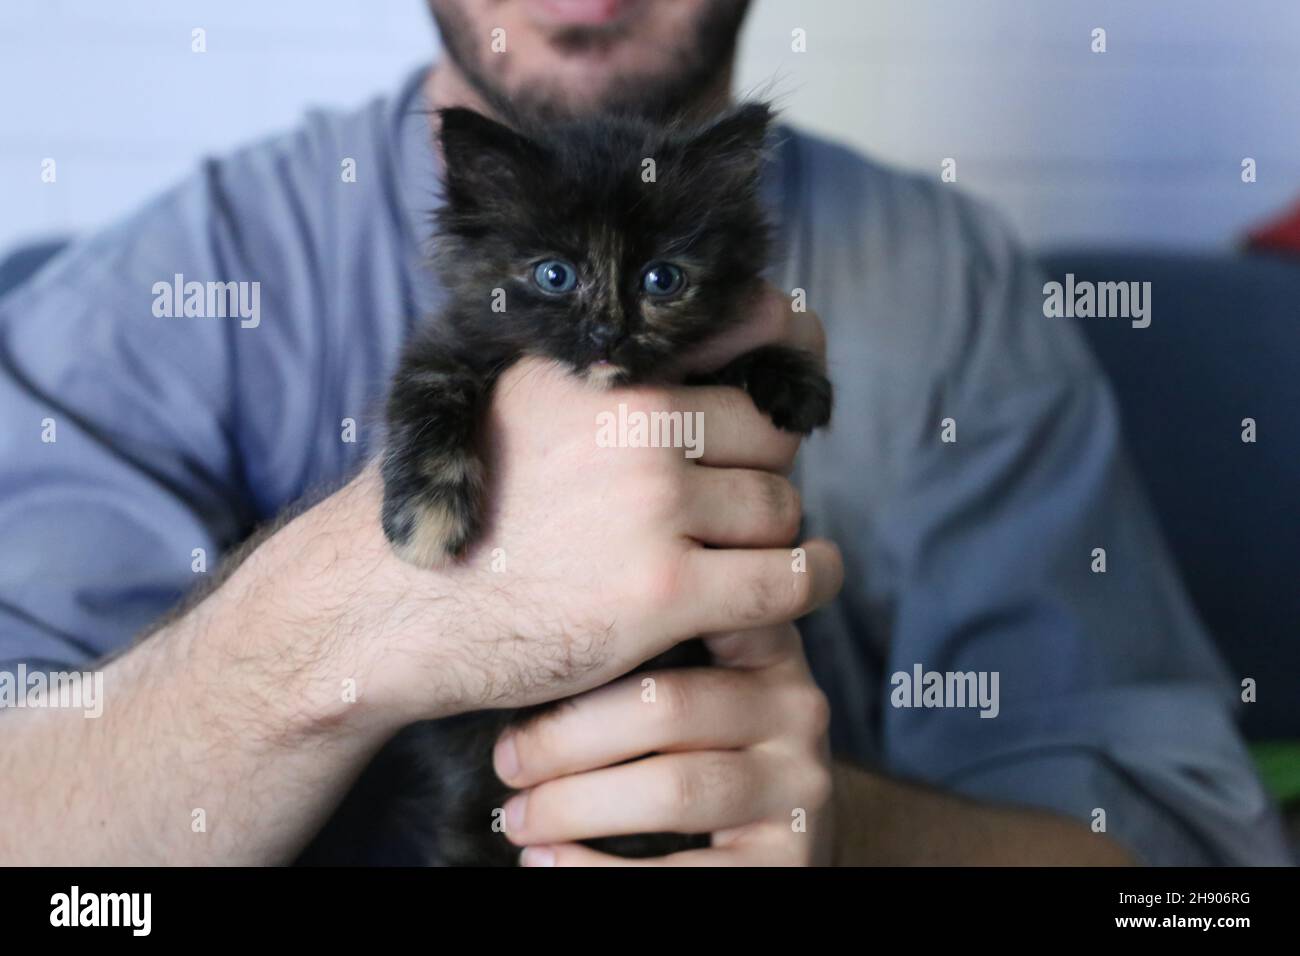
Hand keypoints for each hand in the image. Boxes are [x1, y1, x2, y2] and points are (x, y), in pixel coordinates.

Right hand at [214, 287, 839, 728]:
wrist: (377, 607)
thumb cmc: (448, 502)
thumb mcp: (499, 393)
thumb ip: (589, 371)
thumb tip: (693, 345)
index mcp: (599, 363)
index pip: (749, 325)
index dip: (787, 356)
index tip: (789, 388)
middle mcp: (631, 419)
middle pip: (772, 433)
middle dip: (763, 469)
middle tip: (734, 504)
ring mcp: (650, 504)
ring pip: (781, 508)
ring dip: (772, 536)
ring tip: (739, 558)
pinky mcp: (662, 589)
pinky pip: (783, 582)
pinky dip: (803, 587)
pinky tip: (793, 590)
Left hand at [493, 623, 834, 865]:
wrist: (779, 840)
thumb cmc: (699, 749)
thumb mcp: (697, 682)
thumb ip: (653, 641)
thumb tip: (525, 635)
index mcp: (765, 644)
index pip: (697, 611)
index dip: (617, 628)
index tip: (539, 655)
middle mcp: (798, 705)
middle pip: (668, 706)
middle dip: (567, 738)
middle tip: (507, 762)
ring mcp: (801, 784)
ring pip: (674, 788)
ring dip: (575, 806)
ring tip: (518, 820)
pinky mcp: (790, 859)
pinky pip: (682, 870)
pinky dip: (597, 870)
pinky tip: (547, 862)